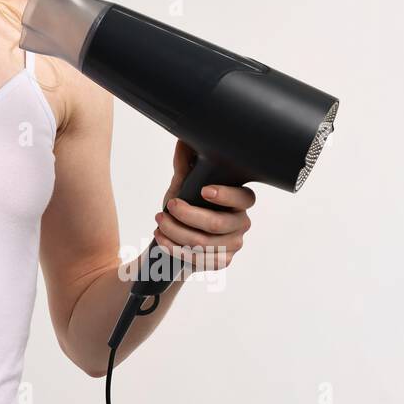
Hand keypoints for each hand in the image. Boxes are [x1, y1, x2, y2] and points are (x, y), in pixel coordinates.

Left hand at [154, 140, 255, 273]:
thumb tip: (183, 141)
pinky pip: (198, 259)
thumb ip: (185, 167)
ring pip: (203, 243)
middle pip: (217, 223)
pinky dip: (175, 247)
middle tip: (168, 205)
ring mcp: (233, 245)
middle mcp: (241, 223)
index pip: (244, 198)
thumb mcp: (184, 186)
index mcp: (239, 201)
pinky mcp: (221, 262)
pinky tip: (161, 238)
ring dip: (175, 231)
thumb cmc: (188, 206)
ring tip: (159, 221)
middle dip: (188, 215)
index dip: (226, 195)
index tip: (204, 190)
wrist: (180, 240)